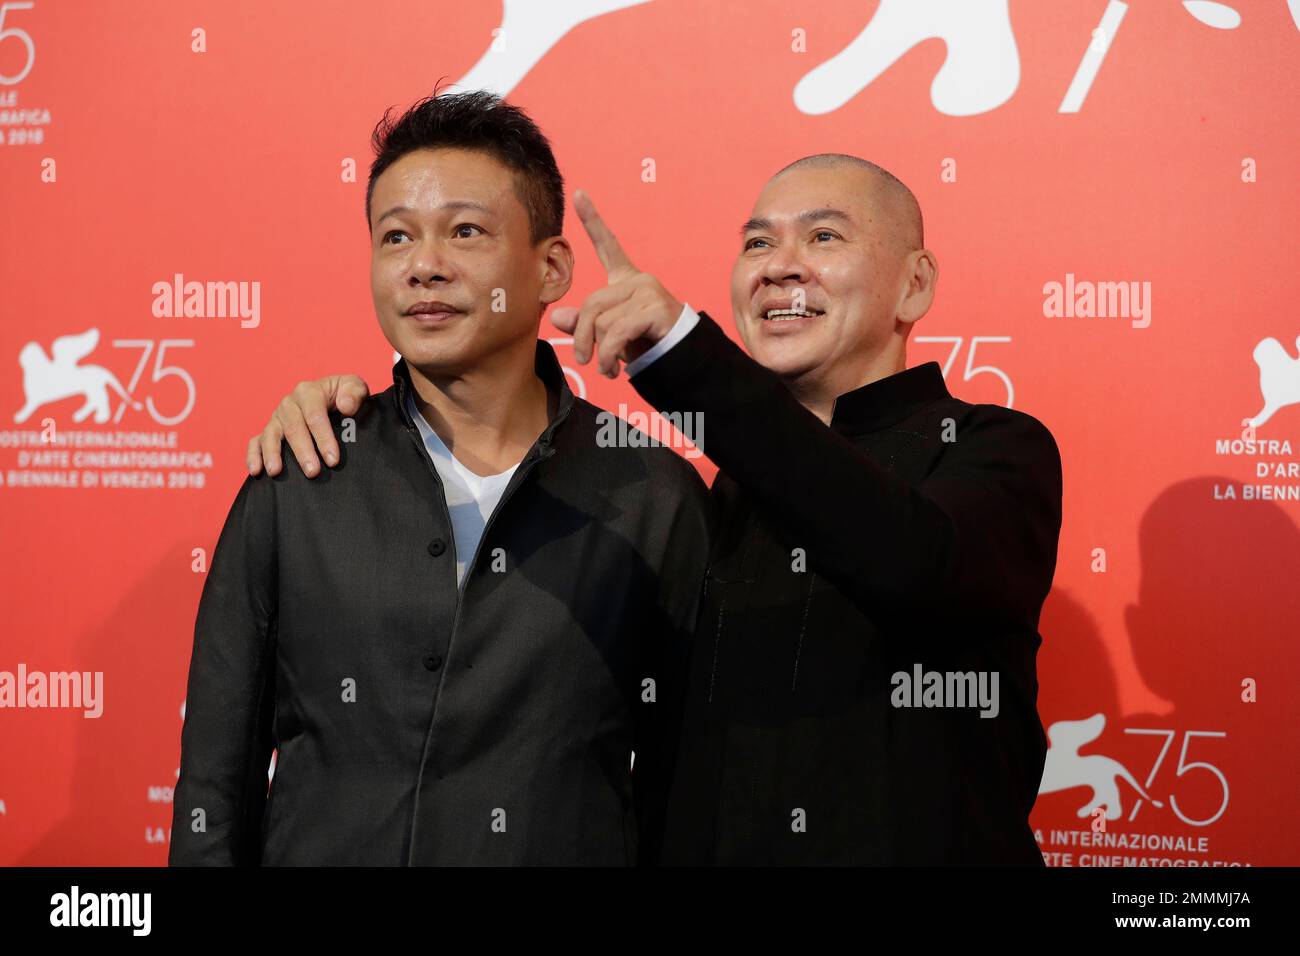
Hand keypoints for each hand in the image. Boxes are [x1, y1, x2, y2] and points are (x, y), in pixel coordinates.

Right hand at [246, 374, 369, 476]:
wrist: (333, 398)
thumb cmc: (345, 396)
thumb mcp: (355, 388)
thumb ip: (354, 393)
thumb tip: (346, 407)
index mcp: (309, 392)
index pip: (315, 415)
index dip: (323, 438)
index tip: (333, 460)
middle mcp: (289, 403)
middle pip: (293, 428)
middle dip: (303, 451)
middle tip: (313, 472)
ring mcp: (277, 417)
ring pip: (271, 435)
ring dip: (272, 454)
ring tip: (276, 472)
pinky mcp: (269, 430)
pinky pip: (256, 442)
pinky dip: (253, 455)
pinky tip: (255, 471)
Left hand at [550, 190, 682, 377]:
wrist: (683, 360)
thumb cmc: (647, 344)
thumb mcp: (611, 334)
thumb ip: (584, 324)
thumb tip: (556, 317)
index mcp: (626, 281)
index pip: (608, 245)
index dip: (593, 219)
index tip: (579, 193)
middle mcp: (638, 281)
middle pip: (591, 304)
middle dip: (581, 336)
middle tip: (584, 359)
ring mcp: (648, 292)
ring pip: (601, 321)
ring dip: (599, 352)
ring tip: (606, 368)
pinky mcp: (656, 309)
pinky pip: (617, 331)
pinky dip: (609, 355)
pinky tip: (612, 368)